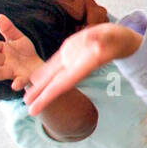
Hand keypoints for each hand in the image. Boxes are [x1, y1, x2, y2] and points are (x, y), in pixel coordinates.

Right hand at [0, 14, 43, 90]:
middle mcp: (2, 62)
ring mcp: (11, 72)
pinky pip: (18, 83)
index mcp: (1, 50)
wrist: (37, 67)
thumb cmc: (23, 52)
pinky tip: (15, 85)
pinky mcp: (22, 79)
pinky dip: (16, 84)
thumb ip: (8, 30)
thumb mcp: (18, 38)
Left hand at [23, 23, 142, 114]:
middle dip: (42, 97)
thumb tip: (92, 41)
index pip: (61, 85)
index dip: (47, 97)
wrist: (119, 38)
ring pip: (52, 76)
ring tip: (27, 98)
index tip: (34, 109)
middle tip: (28, 110)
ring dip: (40, 87)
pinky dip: (44, 73)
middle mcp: (75, 67)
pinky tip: (34, 79)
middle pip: (55, 85)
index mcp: (82, 66)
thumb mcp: (110, 37)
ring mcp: (71, 60)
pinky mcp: (69, 52)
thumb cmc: (117, 39)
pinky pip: (54, 65)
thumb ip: (100, 39)